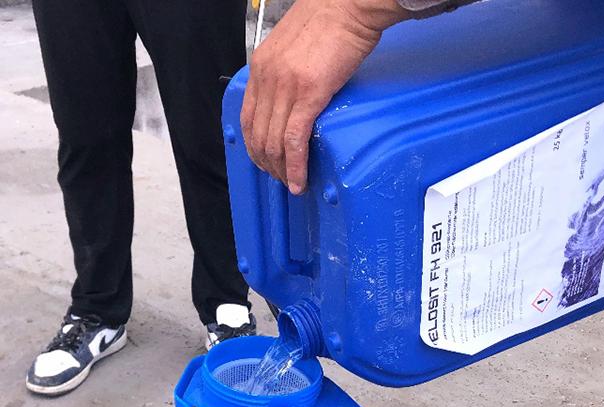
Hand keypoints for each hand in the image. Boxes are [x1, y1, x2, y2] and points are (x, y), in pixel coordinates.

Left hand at [241, 0, 411, 193]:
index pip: (248, 118)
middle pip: (258, 136)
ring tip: (293, 185)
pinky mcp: (308, 95)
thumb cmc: (330, 21)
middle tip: (281, 180)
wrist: (349, 5)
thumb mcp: (294, 48)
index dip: (255, 147)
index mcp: (261, 67)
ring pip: (274, 143)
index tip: (266, 162)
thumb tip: (292, 99)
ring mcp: (286, 87)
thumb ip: (286, 73)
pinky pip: (294, 141)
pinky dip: (296, 166)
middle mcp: (267, 78)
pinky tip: (300, 180)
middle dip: (268, 165)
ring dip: (282, 171)